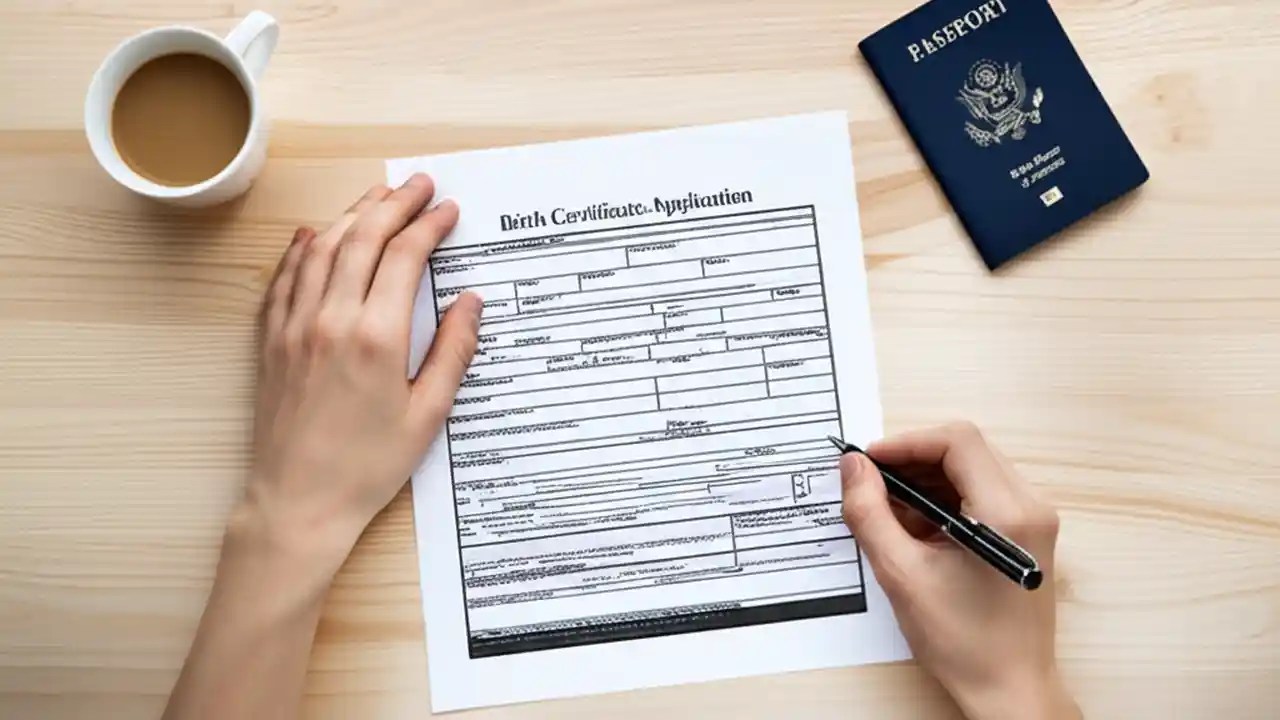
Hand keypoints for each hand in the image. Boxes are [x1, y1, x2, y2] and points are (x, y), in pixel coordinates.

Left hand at [240, 174, 480, 568]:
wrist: (297, 503)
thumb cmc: (367, 468)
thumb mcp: (428, 415)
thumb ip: (452, 352)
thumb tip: (470, 303)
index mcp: (377, 337)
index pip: (404, 257)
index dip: (429, 225)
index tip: (448, 209)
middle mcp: (331, 320)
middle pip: (362, 238)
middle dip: (394, 204)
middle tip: (419, 184)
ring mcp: (294, 326)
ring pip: (321, 248)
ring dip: (351, 215)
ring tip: (377, 198)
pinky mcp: (270, 340)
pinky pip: (284, 277)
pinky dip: (302, 248)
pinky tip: (313, 234)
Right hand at [840, 423, 1078, 719]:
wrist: (1009, 689)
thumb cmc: (964, 642)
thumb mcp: (902, 574)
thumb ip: (871, 513)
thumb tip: (853, 467)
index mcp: (1008, 514)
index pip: (957, 441)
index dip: (906, 442)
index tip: (868, 462)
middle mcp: (1030, 507)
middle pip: (966, 450)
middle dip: (913, 460)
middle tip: (872, 482)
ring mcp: (1033, 520)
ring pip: (972, 469)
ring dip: (927, 480)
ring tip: (888, 508)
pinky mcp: (1026, 533)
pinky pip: (981, 493)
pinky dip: (944, 499)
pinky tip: (913, 525)